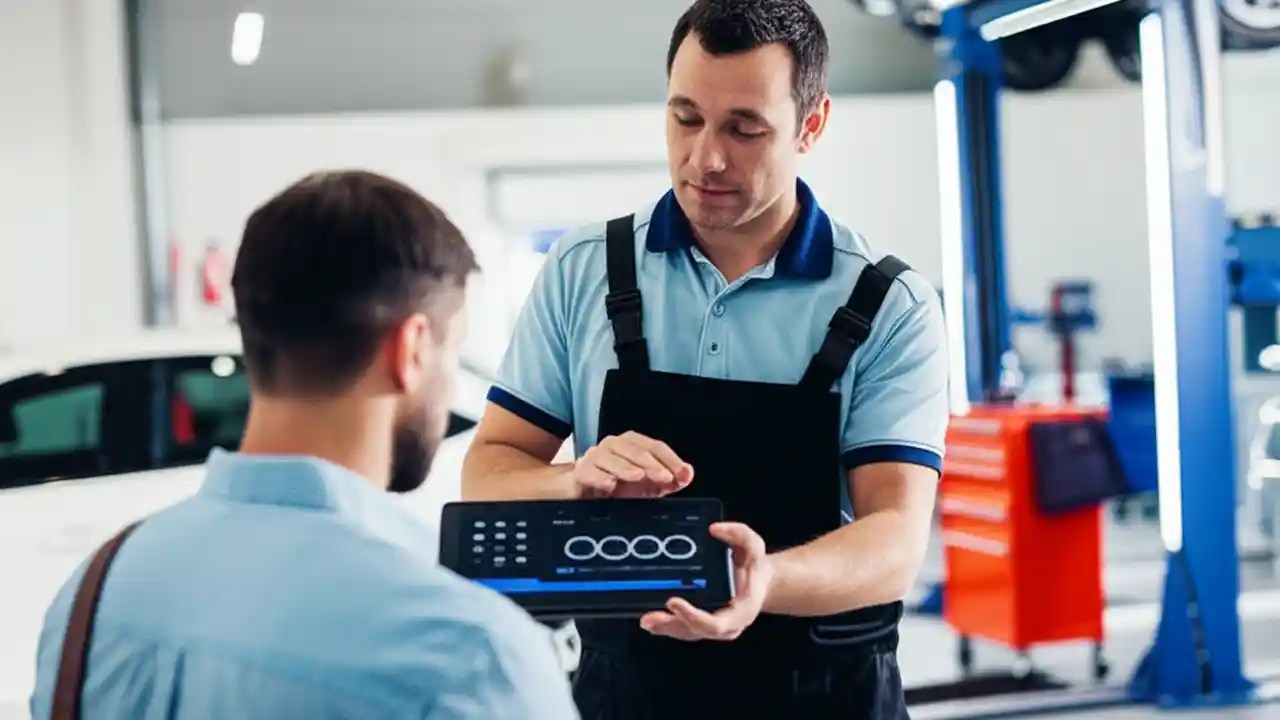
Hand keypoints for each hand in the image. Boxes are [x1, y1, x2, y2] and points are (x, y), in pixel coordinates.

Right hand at [570, 431, 694, 498]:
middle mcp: (613, 446)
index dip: (670, 459)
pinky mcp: (579, 473)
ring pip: (609, 457)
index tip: (682, 474)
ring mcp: (594, 458)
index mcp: (631, 445)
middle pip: (633, 449)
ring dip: (625, 467)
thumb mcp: (646, 486)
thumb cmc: (615, 485)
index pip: (654, 446)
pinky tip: (610, 485)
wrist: (581, 492)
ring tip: (639, 477)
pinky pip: (588, 472)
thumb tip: (688, 474)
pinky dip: (599, 477)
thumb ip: (668, 481)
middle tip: (664, 477)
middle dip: (650, 463)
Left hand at [640, 522, 772, 641]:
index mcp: (741, 612)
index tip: (673, 602)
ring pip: (686, 632)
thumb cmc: (754, 566)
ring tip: (647, 619)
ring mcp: (712, 626)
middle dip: (671, 625)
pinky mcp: (701, 622)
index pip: (716, 624)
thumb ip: (739, 534)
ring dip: (664, 627)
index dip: (693, 617)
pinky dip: (666, 624)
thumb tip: (715, 529)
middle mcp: (726, 624)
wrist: (758, 580)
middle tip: (649, 618)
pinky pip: (683, 627)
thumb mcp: (754, 546)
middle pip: (695, 631)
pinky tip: (651, 618)